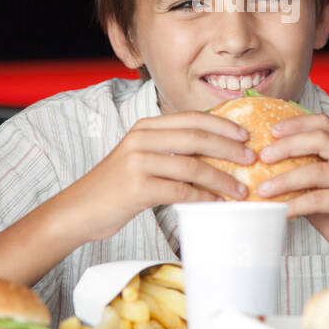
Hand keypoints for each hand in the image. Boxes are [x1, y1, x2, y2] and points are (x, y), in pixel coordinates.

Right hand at [67, 111, 253, 239]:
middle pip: (196, 137)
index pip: (191, 118)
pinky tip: (216, 204)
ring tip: (240, 189)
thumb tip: (212, 156)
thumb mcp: (139, 159)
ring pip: (192, 165)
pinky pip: (180, 191)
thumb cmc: (114, 188)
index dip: (221, 124)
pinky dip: (203, 197)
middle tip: (251, 159)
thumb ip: (168, 152)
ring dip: (221, 178)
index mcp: (144, 127)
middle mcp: (141, 139)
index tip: (245, 135)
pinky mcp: (137, 188)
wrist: (78, 210)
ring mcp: (138, 162)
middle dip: (229, 148)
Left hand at [256, 113, 328, 277]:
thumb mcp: (326, 197)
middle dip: (286, 146)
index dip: (297, 123)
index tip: (272, 131)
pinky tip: (279, 211)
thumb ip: (307, 182)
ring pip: (315, 170)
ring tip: (262, 189)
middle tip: (263, 157)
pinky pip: (318, 199)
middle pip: (320, 139)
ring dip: (284, 179)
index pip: (325, 124)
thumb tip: (269, 173)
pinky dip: (294, 205)